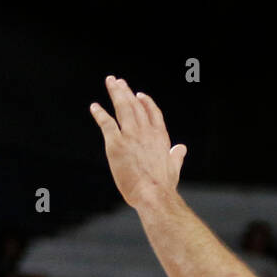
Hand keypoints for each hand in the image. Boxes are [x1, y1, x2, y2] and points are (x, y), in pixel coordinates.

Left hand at [90, 76, 187, 208]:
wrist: (154, 195)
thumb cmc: (164, 186)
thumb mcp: (174, 168)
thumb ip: (176, 156)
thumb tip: (182, 148)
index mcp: (161, 138)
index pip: (153, 113)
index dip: (146, 102)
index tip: (139, 94)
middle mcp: (146, 132)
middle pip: (135, 106)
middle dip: (126, 92)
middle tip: (118, 81)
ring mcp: (131, 136)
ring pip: (122, 108)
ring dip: (115, 94)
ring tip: (110, 83)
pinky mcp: (116, 144)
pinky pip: (106, 123)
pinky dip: (100, 113)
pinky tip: (95, 107)